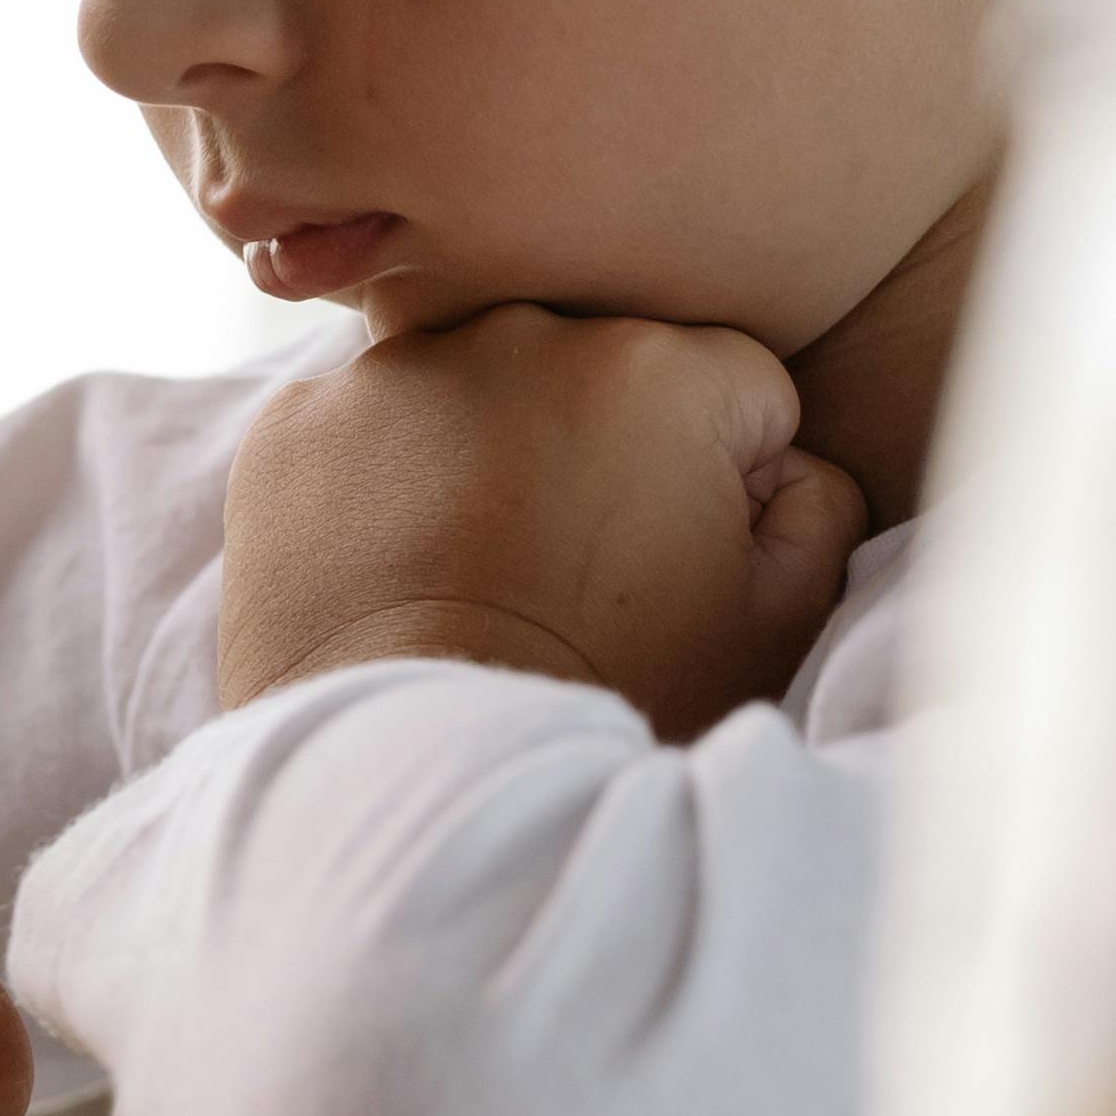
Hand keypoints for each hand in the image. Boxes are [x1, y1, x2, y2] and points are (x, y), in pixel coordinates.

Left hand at [216, 307, 867, 742]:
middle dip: (605, 446)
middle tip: (577, 571)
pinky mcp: (295, 424)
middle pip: (600, 368)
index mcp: (662, 367)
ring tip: (482, 576)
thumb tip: (785, 461)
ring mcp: (398, 371)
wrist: (417, 782)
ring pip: (478, 385)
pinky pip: (367, 427)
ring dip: (490, 450)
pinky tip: (396, 572)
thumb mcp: (775, 627)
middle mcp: (524, 333)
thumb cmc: (610, 711)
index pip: (735, 385)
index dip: (726, 477)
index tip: (679, 555)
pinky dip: (382, 483)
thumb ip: (819, 508)